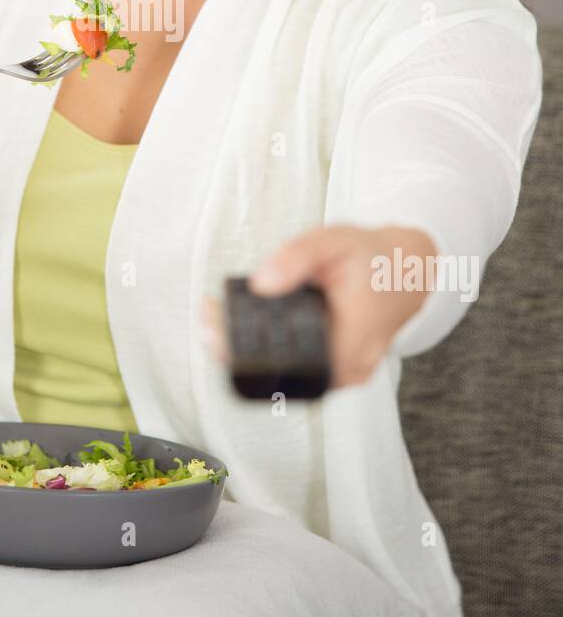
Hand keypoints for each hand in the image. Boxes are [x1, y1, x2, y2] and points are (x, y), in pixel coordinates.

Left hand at [201, 224, 437, 389]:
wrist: (410, 269)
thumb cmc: (373, 255)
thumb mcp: (335, 239)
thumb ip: (298, 256)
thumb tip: (260, 284)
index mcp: (352, 339)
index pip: (287, 361)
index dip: (242, 350)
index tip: (212, 326)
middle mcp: (351, 368)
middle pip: (282, 374)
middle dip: (237, 351)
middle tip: (206, 319)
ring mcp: (348, 375)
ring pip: (289, 376)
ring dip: (251, 354)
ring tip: (217, 323)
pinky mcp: (342, 371)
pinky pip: (301, 370)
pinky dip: (273, 354)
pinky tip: (246, 333)